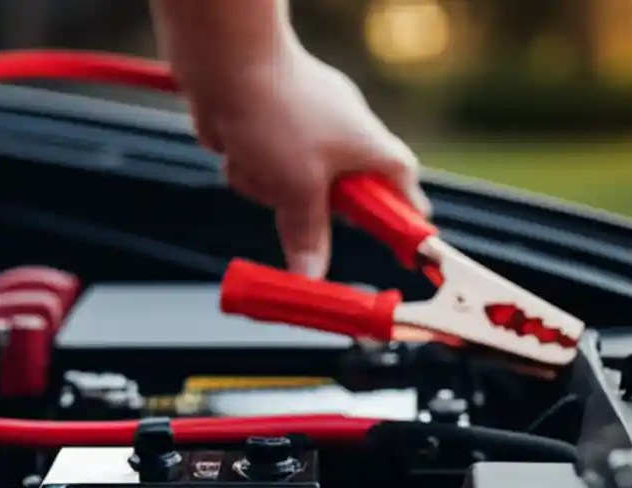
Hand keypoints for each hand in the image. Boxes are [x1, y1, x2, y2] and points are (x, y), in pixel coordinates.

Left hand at [187, 45, 429, 278]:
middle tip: (295, 207)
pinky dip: (249, 170)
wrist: (227, 66)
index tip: (404, 255)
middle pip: (339, 203)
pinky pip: (264, 174)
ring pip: (290, 193)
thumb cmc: (278, 117)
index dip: (403, 226)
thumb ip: (308, 235)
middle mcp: (345, 142)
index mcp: (372, 150)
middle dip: (305, 210)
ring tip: (259, 163)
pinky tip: (239, 150)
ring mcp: (307, 137)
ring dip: (267, 188)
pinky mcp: (272, 135)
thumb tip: (313, 279)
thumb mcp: (298, 188)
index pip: (404, 194)